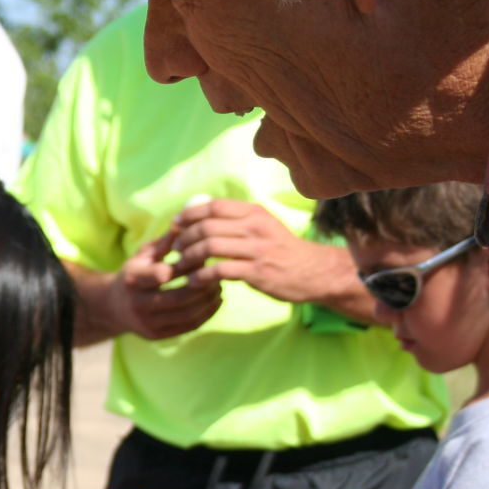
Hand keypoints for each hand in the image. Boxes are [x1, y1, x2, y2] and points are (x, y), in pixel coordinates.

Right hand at [101, 232, 223, 340]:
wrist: (113, 307)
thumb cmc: (134, 274)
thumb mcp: (143, 256)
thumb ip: (164, 243)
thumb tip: (185, 226)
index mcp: (132, 279)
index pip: (159, 275)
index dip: (183, 269)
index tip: (201, 259)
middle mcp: (137, 304)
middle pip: (178, 297)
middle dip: (203, 286)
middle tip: (218, 274)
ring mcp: (147, 323)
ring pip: (187, 314)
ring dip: (208, 301)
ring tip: (219, 287)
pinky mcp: (157, 336)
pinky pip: (188, 327)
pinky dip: (206, 314)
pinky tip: (215, 302)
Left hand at [171, 198, 355, 305]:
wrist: (313, 272)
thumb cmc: (281, 250)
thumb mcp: (263, 225)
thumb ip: (236, 220)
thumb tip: (200, 216)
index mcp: (254, 212)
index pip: (213, 206)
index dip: (189, 214)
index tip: (175, 225)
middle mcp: (255, 227)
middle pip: (207, 226)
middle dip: (184, 238)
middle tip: (175, 249)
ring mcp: (257, 250)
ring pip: (210, 247)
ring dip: (189, 258)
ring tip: (180, 266)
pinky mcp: (257, 272)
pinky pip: (220, 271)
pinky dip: (202, 277)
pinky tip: (195, 282)